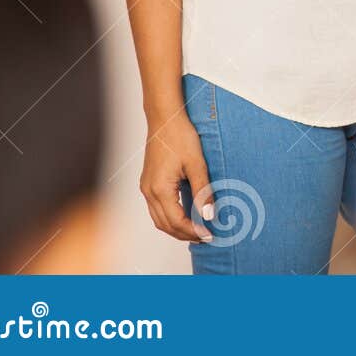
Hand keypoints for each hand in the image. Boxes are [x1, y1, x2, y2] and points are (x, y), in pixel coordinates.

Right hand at [140, 110, 213, 242]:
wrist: (164, 118)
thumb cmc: (180, 136)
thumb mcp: (197, 164)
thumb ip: (203, 191)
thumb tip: (208, 215)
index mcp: (160, 189)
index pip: (176, 221)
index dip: (193, 230)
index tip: (209, 235)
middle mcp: (148, 191)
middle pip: (165, 224)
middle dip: (184, 234)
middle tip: (205, 236)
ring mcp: (146, 187)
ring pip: (158, 219)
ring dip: (176, 228)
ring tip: (196, 230)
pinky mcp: (148, 182)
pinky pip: (156, 208)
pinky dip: (169, 217)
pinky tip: (184, 215)